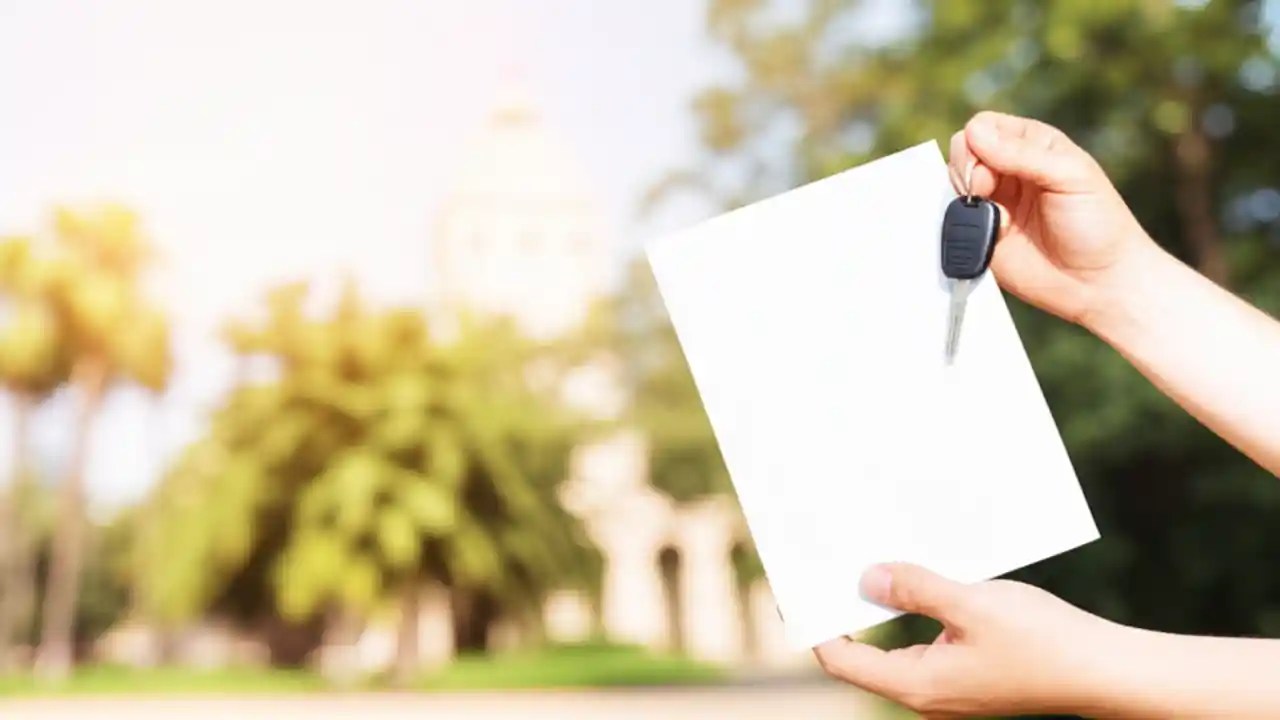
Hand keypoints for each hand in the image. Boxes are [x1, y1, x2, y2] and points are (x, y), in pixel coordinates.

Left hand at [814, 563, 1125, 717]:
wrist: (1105, 671)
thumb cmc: (1043, 641)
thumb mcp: (972, 603)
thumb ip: (915, 588)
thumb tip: (865, 579)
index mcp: (918, 685)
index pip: (840, 658)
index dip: (813, 622)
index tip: (794, 585)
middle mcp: (927, 693)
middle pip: (863, 652)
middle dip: (845, 606)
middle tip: (828, 561)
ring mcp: (948, 687)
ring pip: (895, 644)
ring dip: (883, 603)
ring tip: (870, 559)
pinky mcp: (969, 675)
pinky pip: (925, 641)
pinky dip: (914, 610)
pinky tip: (920, 575)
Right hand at [949, 111, 1154, 327]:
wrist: (1098, 284)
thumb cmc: (1098, 225)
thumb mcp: (1070, 176)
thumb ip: (1022, 154)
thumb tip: (974, 133)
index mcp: (1032, 146)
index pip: (984, 126)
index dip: (978, 143)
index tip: (992, 169)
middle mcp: (1008, 171)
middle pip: (961, 152)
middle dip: (966, 170)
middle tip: (986, 192)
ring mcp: (993, 204)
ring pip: (952, 185)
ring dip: (964, 199)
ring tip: (996, 218)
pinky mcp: (982, 236)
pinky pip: (953, 223)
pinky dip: (963, 227)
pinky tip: (991, 235)